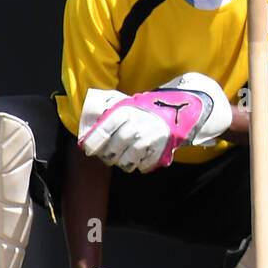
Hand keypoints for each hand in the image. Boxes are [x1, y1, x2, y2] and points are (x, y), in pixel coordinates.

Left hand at [78, 73, 231, 172]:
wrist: (182, 107)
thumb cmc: (148, 107)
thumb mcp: (127, 101)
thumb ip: (107, 109)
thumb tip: (85, 120)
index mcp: (124, 112)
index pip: (100, 134)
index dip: (91, 145)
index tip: (90, 149)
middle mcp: (135, 125)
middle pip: (112, 152)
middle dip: (108, 156)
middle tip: (109, 154)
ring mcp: (149, 139)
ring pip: (126, 162)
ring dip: (123, 163)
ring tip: (125, 157)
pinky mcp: (161, 149)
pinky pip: (144, 166)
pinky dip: (141, 165)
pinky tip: (141, 157)